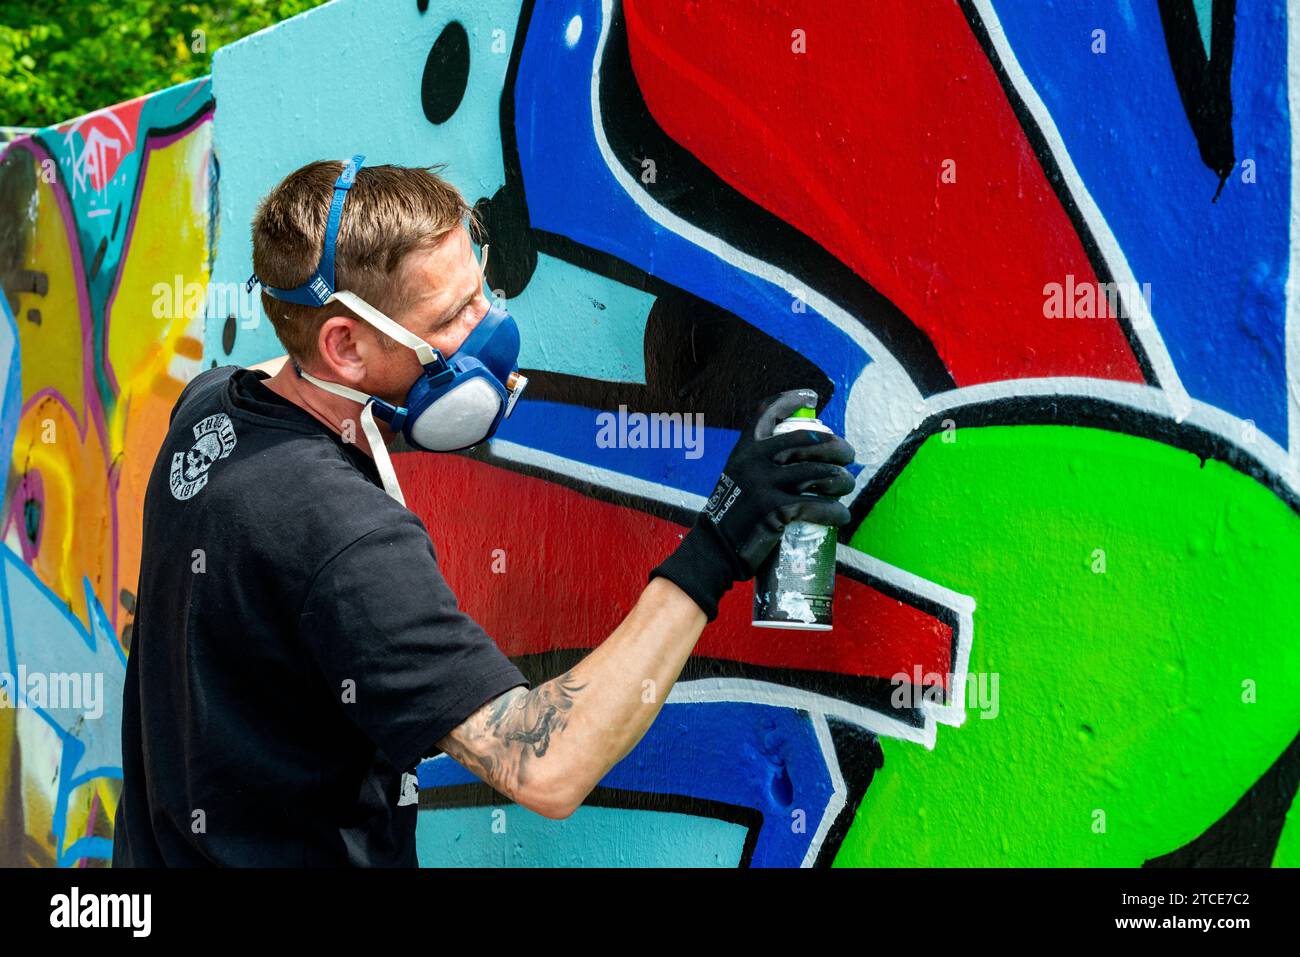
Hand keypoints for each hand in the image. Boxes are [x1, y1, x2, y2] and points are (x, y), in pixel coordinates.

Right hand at [648, 389, 856, 621]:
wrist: (715, 549)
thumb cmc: (733, 516)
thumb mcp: (739, 478)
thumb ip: (760, 464)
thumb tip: (802, 458)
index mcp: (745, 450)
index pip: (766, 412)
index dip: (790, 399)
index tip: (810, 397)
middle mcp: (754, 461)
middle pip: (808, 441)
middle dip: (836, 446)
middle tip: (848, 457)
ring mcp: (764, 484)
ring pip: (820, 473)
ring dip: (842, 480)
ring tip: (847, 486)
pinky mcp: (775, 510)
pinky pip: (817, 505)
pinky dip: (835, 511)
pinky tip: (841, 515)